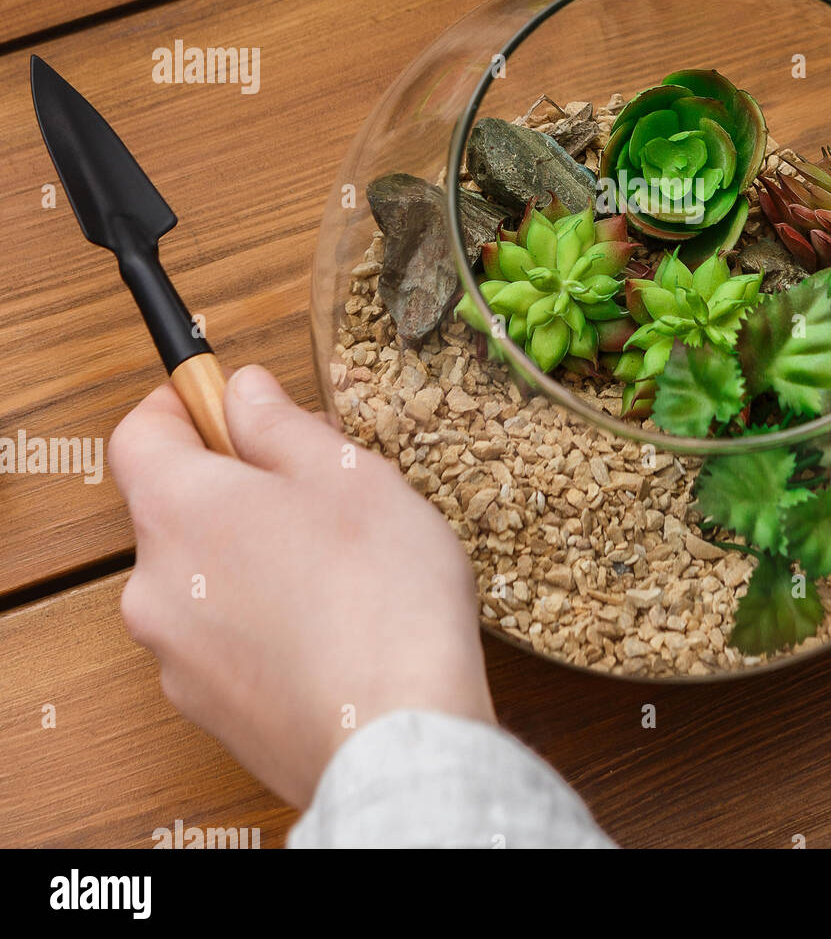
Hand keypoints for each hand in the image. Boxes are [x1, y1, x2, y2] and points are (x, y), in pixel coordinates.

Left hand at [109, 364, 493, 808]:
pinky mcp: (210, 709)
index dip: (182, 404)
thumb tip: (242, 391)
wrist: (397, 733)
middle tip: (321, 485)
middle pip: (176, 508)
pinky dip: (263, 617)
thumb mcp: (345, 473)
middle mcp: (155, 584)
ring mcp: (177, 656)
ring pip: (204, 576)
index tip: (228, 398)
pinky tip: (332, 624)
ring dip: (254, 554)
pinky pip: (224, 637)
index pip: (139, 434)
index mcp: (180, 509)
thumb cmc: (380, 592)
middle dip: (241, 485)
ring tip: (342, 565)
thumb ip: (279, 424)